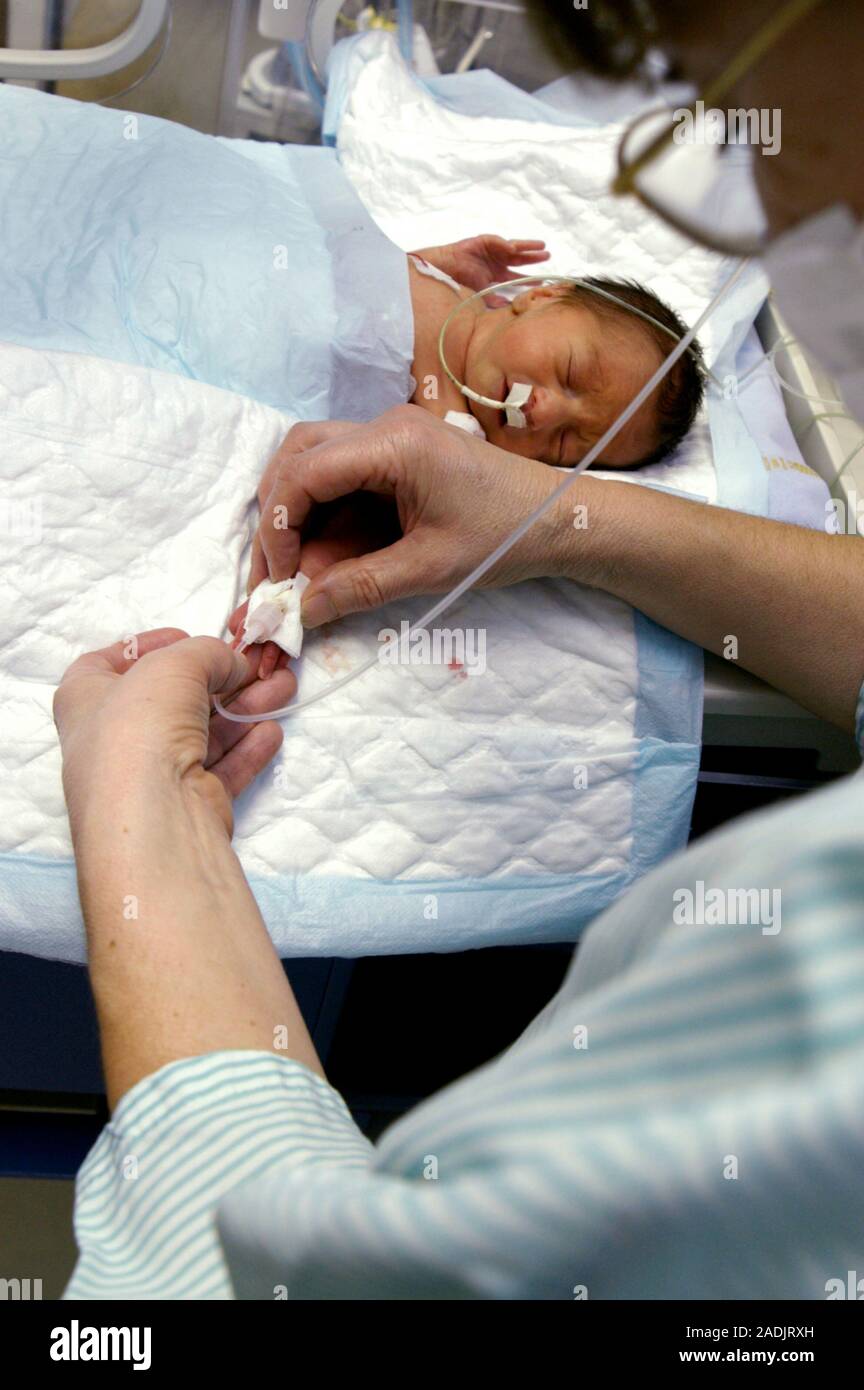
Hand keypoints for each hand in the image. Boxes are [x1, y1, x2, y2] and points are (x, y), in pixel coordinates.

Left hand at [55, 629, 295, 837]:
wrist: (153, 815)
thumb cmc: (142, 725)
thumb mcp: (175, 665)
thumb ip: (209, 653)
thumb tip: (232, 665)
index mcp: (86, 699)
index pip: (109, 663)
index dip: (147, 646)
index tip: (187, 638)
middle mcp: (113, 738)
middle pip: (172, 699)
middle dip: (221, 679)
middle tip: (259, 665)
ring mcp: (150, 776)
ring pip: (202, 734)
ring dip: (244, 709)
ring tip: (284, 689)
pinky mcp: (185, 805)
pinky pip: (218, 770)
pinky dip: (246, 749)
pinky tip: (271, 732)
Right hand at [252, 406, 574, 627]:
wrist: (560, 519)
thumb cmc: (505, 536)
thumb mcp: (430, 569)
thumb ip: (361, 586)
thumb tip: (304, 610)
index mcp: (393, 444)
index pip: (304, 472)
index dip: (279, 527)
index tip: (278, 578)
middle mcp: (384, 427)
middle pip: (299, 455)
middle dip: (279, 515)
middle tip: (275, 573)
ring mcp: (391, 438)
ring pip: (314, 462)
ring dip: (298, 514)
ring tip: (295, 569)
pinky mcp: (399, 457)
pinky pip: (343, 478)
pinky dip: (326, 516)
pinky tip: (326, 559)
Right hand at [431, 235, 550, 305]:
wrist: (443, 270)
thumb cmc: (459, 282)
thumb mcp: (480, 293)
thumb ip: (494, 299)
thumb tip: (508, 306)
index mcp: (495, 275)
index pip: (516, 277)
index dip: (528, 279)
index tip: (542, 281)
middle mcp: (495, 262)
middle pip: (519, 260)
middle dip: (533, 258)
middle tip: (548, 258)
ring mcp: (490, 251)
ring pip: (513, 247)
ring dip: (527, 246)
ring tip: (541, 246)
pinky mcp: (482, 241)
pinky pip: (496, 241)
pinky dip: (504, 244)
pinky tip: (513, 247)